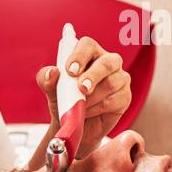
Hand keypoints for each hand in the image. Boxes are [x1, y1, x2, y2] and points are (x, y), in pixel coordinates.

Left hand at [36, 35, 131, 160]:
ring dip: (92, 97)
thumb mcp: (51, 90)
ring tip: (79, 106)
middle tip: (81, 89)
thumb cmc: (65, 101)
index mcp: (89, 53)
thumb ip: (46, 79)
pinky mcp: (125, 96)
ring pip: (111, 83)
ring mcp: (120, 79)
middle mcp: (107, 62)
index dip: (79, 55)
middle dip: (92, 76)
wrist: (74, 126)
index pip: (87, 45)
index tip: (70, 70)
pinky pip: (114, 100)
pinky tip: (88, 112)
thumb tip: (53, 72)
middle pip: (106, 62)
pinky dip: (97, 108)